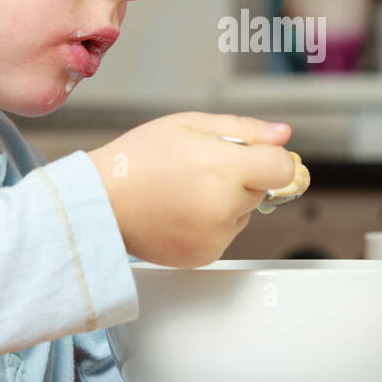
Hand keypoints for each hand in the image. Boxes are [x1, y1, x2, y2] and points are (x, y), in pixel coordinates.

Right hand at [88, 112, 296, 267]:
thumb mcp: (190, 125)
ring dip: (227, 201)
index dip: (271, 158)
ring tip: (184, 190)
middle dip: (242, 176)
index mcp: (223, 170)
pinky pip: (225, 233)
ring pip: (244, 213)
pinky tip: (180, 211)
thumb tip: (283, 135)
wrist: (98, 202)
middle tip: (200, 168)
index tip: (255, 155)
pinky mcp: (205, 256)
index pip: (283, 169)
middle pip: (262, 189)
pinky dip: (212, 223)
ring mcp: (215, 237)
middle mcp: (223, 208)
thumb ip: (243, 129)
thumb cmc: (137, 159)